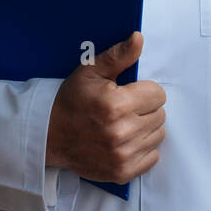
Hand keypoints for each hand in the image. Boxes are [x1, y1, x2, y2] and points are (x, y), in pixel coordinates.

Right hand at [45, 31, 166, 183]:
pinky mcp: (122, 172)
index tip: (127, 93)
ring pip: (158, 135)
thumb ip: (118, 55)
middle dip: (145, 109)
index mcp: (117, 104)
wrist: (49, 135)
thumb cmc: (72, 100)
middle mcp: (122, 132)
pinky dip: (143, 149)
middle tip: (124, 109)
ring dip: (145, 129)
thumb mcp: (90, 71)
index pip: (158, 94)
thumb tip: (139, 38)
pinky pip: (153, 157)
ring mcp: (123, 155)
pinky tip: (125, 142)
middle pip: (160, 115)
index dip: (144, 91)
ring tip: (124, 125)